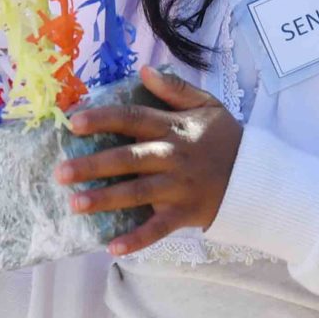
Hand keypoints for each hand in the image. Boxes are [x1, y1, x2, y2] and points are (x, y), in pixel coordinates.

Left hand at [57, 65, 241, 255]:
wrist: (257, 177)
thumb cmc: (225, 139)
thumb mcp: (207, 105)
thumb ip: (175, 88)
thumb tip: (144, 70)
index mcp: (174, 128)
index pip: (133, 119)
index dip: (102, 120)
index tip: (73, 123)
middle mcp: (173, 157)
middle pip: (128, 158)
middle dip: (93, 165)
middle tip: (61, 172)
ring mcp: (178, 188)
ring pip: (137, 193)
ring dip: (105, 200)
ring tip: (75, 204)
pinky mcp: (184, 214)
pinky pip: (158, 229)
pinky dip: (136, 240)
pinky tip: (112, 247)